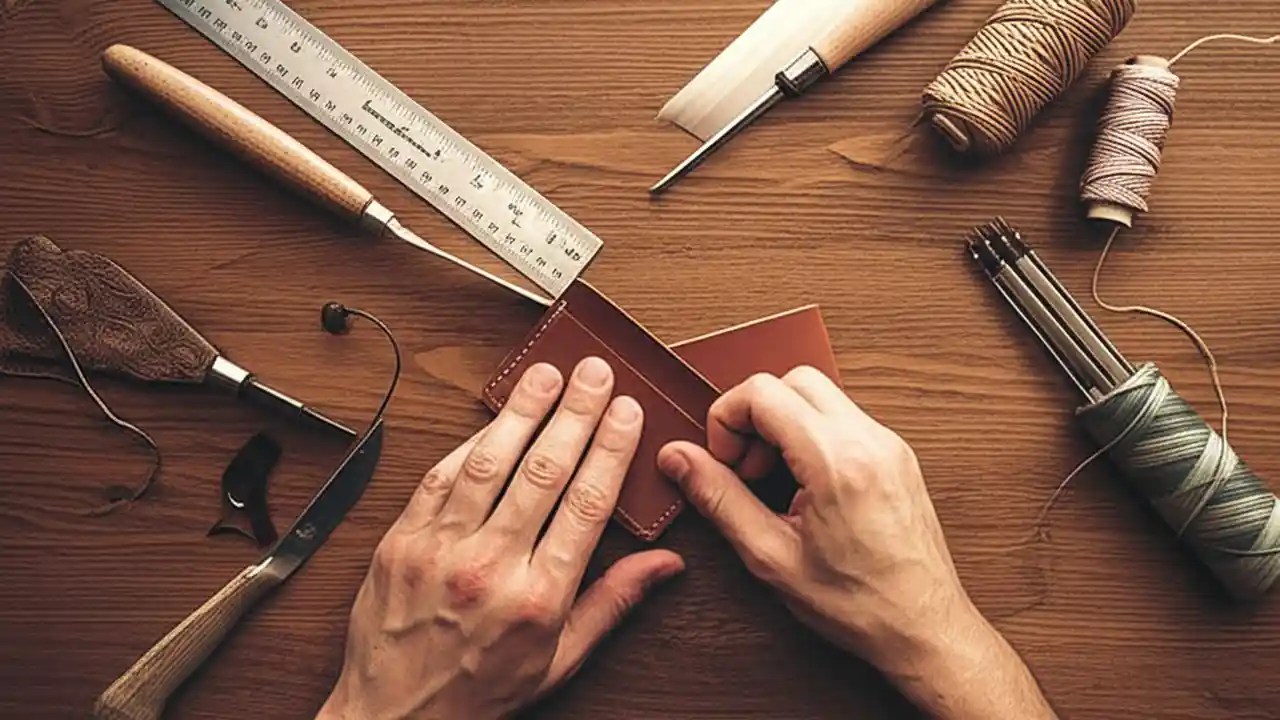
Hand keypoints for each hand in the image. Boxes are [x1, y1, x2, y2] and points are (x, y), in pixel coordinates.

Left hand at [319, 358, 683, 719]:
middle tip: (595, 373)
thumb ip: (614, 602)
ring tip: (546, 374)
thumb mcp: (562, 661)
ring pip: (490, 461)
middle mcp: (490, 566)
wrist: (394, 719)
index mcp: (538, 597)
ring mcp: (441, 549)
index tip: (627, 413)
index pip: (586, 503)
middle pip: (544, 470)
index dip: (611, 449)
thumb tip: (665, 564)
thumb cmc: (479, 692)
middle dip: (576, 412)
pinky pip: (440, 476)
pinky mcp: (401, 540)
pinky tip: (494, 418)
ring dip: (522, 411)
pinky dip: (469, 442)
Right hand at [657, 367, 1052, 719]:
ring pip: (820, 395)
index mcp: (836, 460)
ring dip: (784, 424)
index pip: (763, 391)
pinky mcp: (898, 456)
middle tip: (746, 468)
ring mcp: (889, 445)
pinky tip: (802, 487)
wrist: (924, 629)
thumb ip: (719, 498)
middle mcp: (869, 440)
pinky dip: (811, 437)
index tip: (722, 460)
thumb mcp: (771, 556)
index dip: (726, 419)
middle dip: (755, 414)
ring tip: (773, 481)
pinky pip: (844, 419)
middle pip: (792, 380)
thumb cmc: (858, 605)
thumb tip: (679, 459)